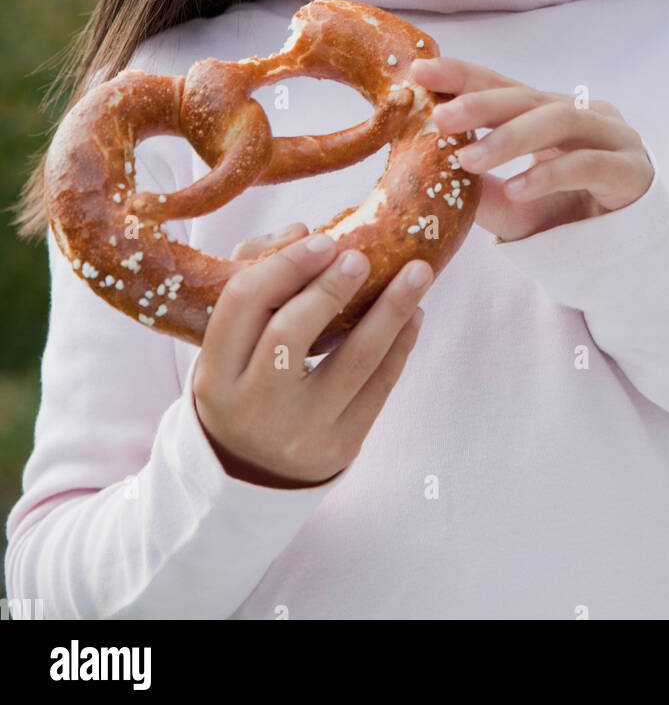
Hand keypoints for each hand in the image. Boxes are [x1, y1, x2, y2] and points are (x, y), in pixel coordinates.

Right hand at [193, 223, 432, 487]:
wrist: (253, 473)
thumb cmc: (245, 383)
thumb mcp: (231, 342)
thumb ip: (257, 277)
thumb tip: (303, 232)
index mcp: (215, 373)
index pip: (242, 304)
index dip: (284, 265)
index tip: (324, 240)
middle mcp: (252, 405)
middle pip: (291, 333)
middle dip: (330, 288)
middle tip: (361, 257)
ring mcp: (299, 431)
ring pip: (353, 361)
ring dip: (390, 310)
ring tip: (417, 272)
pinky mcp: (341, 446)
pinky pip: (379, 388)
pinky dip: (401, 345)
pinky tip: (415, 314)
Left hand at [410, 57, 653, 242]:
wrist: (625, 257)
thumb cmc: (565, 220)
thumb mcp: (511, 208)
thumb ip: (480, 192)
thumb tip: (430, 173)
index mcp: (548, 114)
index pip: (503, 85)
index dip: (463, 75)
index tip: (420, 72)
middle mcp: (582, 114)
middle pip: (528, 97)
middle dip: (480, 103)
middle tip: (439, 117)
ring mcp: (612, 137)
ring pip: (561, 120)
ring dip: (511, 138)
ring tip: (469, 161)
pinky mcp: (632, 170)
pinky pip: (588, 163)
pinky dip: (550, 174)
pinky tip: (518, 189)